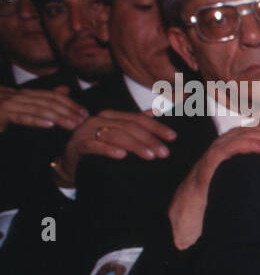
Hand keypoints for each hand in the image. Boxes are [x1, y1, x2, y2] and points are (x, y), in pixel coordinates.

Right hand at [0, 86, 88, 132]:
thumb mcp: (20, 108)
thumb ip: (42, 100)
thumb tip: (65, 90)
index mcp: (21, 94)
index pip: (49, 96)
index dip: (68, 104)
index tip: (85, 113)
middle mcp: (14, 96)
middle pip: (46, 101)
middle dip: (67, 110)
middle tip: (83, 119)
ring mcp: (6, 104)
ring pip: (36, 108)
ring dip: (57, 116)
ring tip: (73, 124)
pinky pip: (20, 117)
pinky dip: (35, 120)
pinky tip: (49, 125)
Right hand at [52, 109, 177, 187]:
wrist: (70, 163)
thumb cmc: (98, 147)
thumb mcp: (117, 134)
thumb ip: (134, 123)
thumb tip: (156, 111)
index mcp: (111, 116)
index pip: (138, 119)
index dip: (156, 127)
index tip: (173, 137)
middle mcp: (99, 120)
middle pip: (129, 127)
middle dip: (149, 140)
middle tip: (165, 152)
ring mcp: (86, 131)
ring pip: (114, 135)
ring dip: (134, 146)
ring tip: (150, 156)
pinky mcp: (77, 145)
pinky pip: (93, 146)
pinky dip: (108, 149)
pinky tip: (122, 155)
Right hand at [169, 116, 259, 249]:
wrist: (194, 208)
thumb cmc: (223, 192)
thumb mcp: (249, 176)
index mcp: (239, 142)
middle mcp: (229, 141)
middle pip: (259, 128)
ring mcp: (220, 148)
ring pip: (248, 135)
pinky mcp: (212, 159)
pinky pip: (233, 148)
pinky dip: (251, 145)